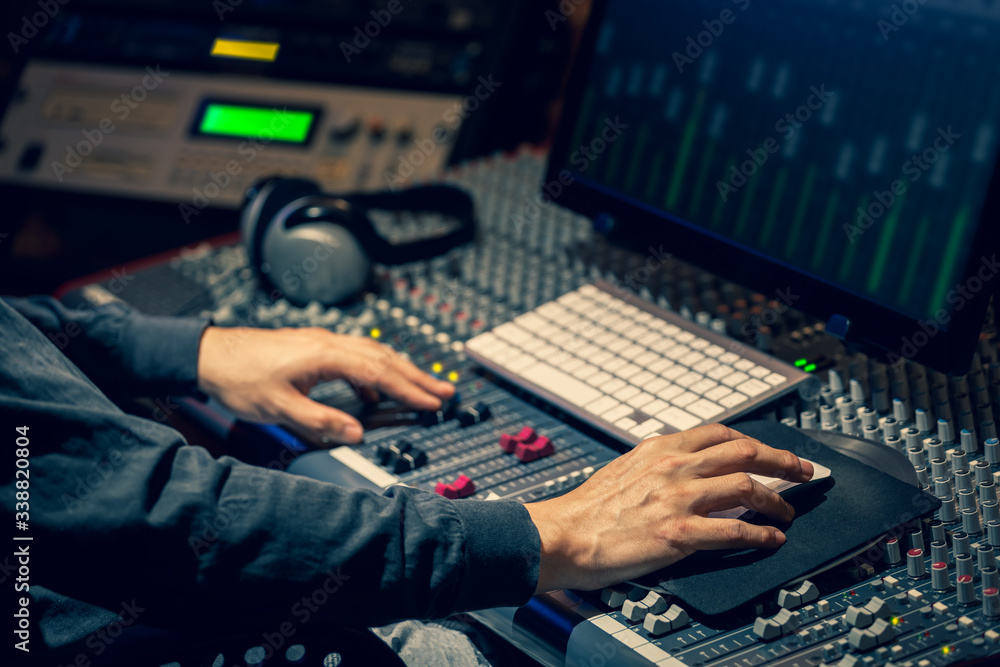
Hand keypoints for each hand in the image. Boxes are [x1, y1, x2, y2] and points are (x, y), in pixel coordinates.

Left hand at [196, 326, 454, 444]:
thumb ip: (321, 421)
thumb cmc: (239, 378)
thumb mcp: (279, 407)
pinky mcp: (315, 348)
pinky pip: (357, 356)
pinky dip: (375, 372)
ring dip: (401, 371)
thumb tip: (357, 432)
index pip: (379, 373)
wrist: (209, 354)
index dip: (409, 389)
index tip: (433, 403)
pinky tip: (374, 391)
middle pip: (385, 358)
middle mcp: (329, 344)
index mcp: (325, 356)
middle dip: (418, 376)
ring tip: (424, 387)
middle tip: (447, 391)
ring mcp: (323, 343)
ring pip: (374, 354)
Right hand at [525, 424, 813, 592]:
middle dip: (781, 461)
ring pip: (746, 487)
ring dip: (776, 500)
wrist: (565, 534)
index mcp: (659, 448)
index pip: (720, 433)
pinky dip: (760, 535)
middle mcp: (673, 467)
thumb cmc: (589, 508)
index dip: (755, 442)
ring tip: (787, 512)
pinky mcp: (679, 533)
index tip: (771, 452)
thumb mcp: (624, 468)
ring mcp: (678, 498)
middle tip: (803, 471)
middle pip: (744, 452)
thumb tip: (685, 464)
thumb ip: (657, 462)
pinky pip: (734, 530)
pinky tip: (770, 540)